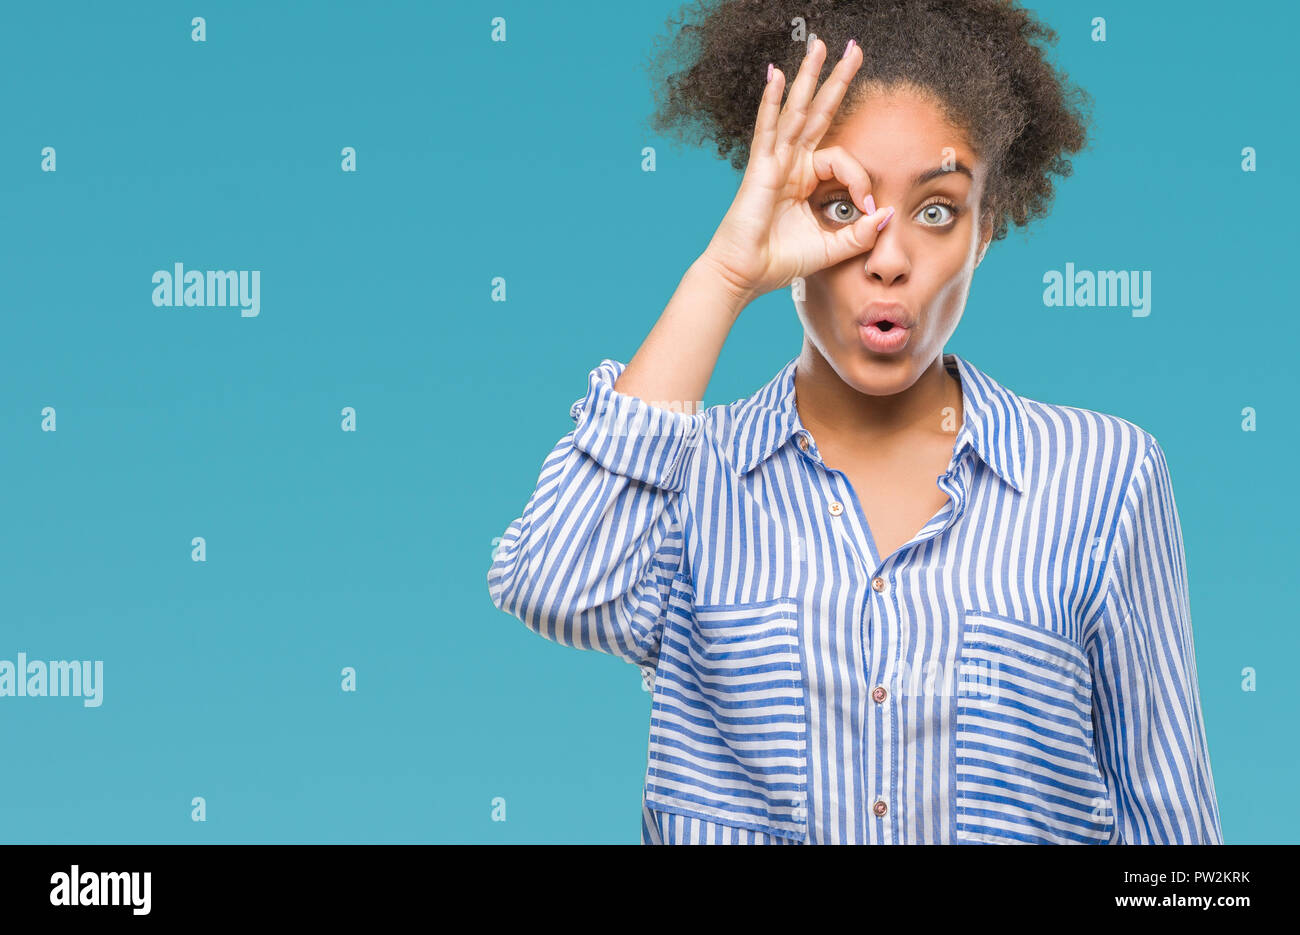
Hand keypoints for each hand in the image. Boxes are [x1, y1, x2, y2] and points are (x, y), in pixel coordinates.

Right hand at [698, 36, 892, 305]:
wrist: (744, 276)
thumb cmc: (778, 263)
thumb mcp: (832, 248)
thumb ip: (860, 233)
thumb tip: (888, 213)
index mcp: (805, 181)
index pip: (842, 160)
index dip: (861, 179)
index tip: (869, 207)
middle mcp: (790, 165)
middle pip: (818, 113)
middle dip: (837, 81)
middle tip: (854, 48)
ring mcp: (774, 162)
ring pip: (796, 111)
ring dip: (808, 77)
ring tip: (819, 45)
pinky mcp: (759, 168)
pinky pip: (768, 127)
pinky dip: (771, 101)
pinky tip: (777, 75)